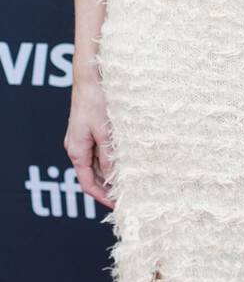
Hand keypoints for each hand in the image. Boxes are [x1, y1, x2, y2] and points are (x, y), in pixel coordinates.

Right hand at [65, 75, 114, 207]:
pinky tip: (124, 157)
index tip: (117, 205)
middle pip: (91, 174)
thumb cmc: (94, 101)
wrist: (89, 76)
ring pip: (96, 162)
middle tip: (127, 193)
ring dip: (109, 171)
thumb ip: (108, 157)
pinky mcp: (87, 128)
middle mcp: (76, 146)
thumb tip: (113, 179)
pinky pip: (98, 149)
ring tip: (129, 178)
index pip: (87, 184)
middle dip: (107, 185)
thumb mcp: (104, 132)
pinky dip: (109, 157)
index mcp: (76, 151)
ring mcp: (81, 138)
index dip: (102, 197)